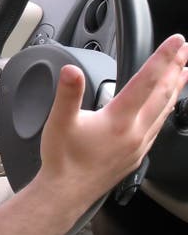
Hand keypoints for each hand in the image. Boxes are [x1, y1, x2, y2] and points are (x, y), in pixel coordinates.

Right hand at [38, 34, 187, 205]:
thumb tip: (71, 71)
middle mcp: (135, 132)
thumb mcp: (59, 122)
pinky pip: (159, 126)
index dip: (163, 57)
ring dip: (175, 88)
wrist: (67, 193)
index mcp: (119, 120)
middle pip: (163, 94)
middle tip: (186, 50)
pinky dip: (166, 109)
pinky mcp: (137, 155)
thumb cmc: (63, 160)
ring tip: (184, 72)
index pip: (147, 80)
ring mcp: (139, 145)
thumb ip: (67, 94)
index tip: (177, 41)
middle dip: (176, 68)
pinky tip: (165, 107)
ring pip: (164, 110)